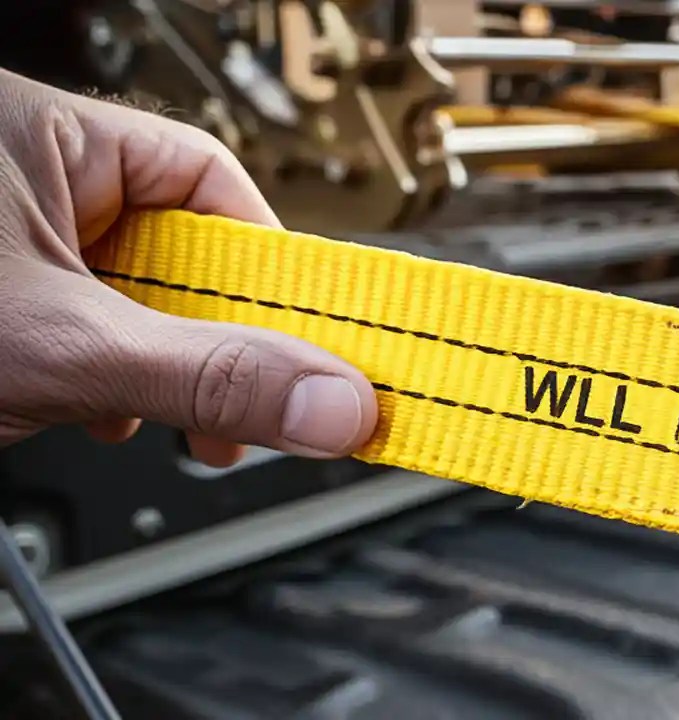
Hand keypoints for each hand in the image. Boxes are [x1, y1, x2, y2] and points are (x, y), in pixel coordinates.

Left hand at [0, 69, 376, 465]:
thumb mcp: (65, 345)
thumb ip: (206, 375)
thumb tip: (333, 400)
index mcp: (45, 135)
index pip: (208, 180)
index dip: (271, 260)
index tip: (322, 330)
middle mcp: (32, 177)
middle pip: (179, 252)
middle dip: (217, 336)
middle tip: (258, 397)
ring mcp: (15, 240)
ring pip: (134, 301)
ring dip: (165, 369)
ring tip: (176, 418)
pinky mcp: (5, 303)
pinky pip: (86, 332)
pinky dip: (111, 380)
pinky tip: (108, 414)